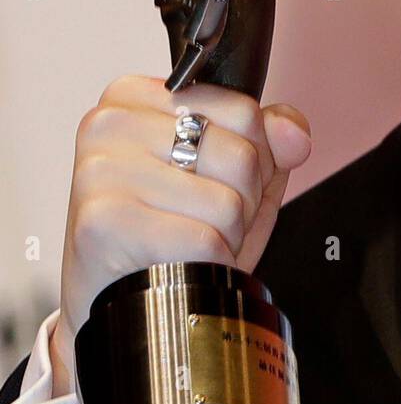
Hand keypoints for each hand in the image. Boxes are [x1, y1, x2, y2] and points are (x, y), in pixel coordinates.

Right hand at [51, 76, 311, 397]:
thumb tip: (294, 134)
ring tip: (186, 244)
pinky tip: (176, 264)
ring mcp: (103, 171)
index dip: (254, 156)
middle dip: (242, 202)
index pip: (243, 109)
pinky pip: (204, 240)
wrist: (118, 307)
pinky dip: (209, 264)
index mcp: (136, 96)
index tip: (214, 181)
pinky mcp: (103, 222)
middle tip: (200, 222)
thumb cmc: (169, 236)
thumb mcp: (228, 177)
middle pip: (241, 154)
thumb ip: (269, 142)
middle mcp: (111, 123)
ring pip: (228, 202)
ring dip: (226, 238)